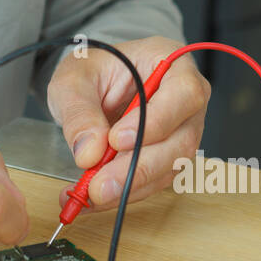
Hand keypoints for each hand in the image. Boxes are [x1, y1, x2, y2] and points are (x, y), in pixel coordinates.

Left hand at [46, 35, 210, 211]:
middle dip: (138, 168)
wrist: (92, 84)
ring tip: (90, 195)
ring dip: (130, 186)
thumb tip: (89, 153)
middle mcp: (186, 98)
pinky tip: (93, 198)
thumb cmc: (91, 70)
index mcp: (171, 62)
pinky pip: (155, 180)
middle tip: (100, 185)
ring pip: (170, 166)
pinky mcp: (169, 156)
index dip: (156, 121)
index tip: (118, 140)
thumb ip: (79, 111)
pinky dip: (123, 193)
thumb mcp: (73, 80)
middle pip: (181, 139)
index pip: (183, 92)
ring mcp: (182, 129)